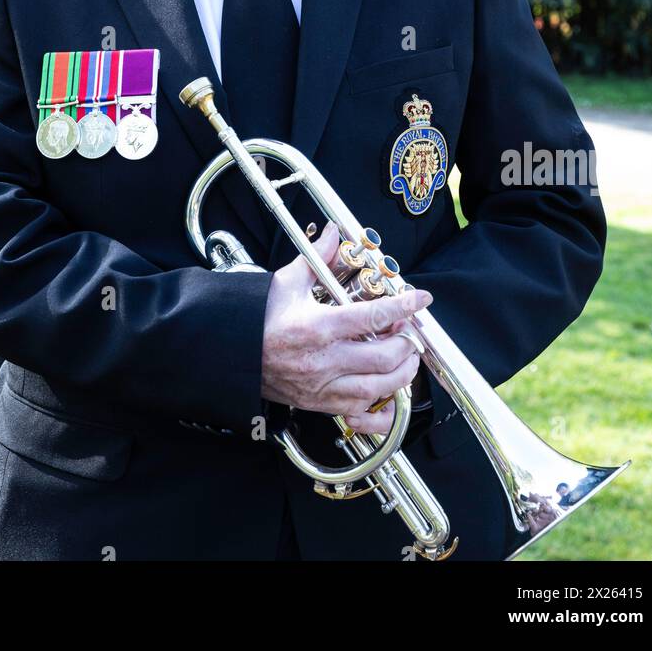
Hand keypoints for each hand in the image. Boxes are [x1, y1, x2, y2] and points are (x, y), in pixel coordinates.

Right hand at [260, 220, 432, 434]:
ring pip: (377, 389)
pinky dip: (379, 411)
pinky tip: (389, 398)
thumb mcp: (287, 281)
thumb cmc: (257, 318)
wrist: (231, 352)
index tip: (420, 298)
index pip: (373, 316)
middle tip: (410, 331)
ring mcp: (322, 386)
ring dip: (401, 374)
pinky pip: (358, 415)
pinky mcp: (318, 404)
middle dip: (407, 344)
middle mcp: (324, 360)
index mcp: (318, 327)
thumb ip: (317, 258)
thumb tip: (334, 234)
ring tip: (407, 358)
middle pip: (383, 357)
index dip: (403, 306)